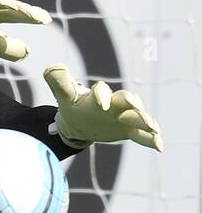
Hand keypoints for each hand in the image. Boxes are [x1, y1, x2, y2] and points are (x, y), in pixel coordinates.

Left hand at [43, 64, 162, 150]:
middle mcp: (115, 104)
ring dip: (145, 121)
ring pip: (137, 117)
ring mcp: (124, 117)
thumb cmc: (74, 107)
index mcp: (99, 95)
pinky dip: (151, 139)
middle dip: (131, 102)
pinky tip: (160, 146)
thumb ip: (59, 83)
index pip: (102, 91)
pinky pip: (142, 135)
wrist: (81, 123)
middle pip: (126, 99)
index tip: (101, 103)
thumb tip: (52, 67)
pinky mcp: (128, 130)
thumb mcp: (65, 97)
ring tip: (153, 128)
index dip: (102, 95)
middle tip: (134, 104)